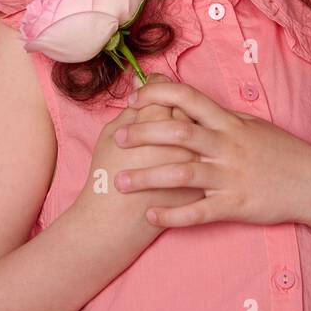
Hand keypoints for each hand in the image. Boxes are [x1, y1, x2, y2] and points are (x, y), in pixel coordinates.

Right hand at [72, 74, 203, 234]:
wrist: (114, 222)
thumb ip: (132, 110)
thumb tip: (145, 88)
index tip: (147, 98)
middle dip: (172, 110)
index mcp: (157, 120)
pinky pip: (204, 161)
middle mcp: (181, 137)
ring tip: (166, 144)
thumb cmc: (106, 175)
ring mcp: (195, 161)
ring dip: (185, 135)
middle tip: (157, 120)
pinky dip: (192, 157)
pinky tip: (175, 162)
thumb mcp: (110, 135)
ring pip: (200, 134)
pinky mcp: (202, 183)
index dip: (156, 89)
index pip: (167, 89)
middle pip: (187, 109)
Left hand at [115, 79, 310, 228]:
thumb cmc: (281, 152)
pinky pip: (199, 212)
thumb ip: (220, 116)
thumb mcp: (252, 125)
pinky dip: (172, 215)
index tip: (135, 97)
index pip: (188, 98)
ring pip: (181, 172)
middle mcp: (227, 145)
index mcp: (229, 122)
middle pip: (177, 132)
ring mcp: (230, 176)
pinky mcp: (236, 205)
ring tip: (119, 182)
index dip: (158, 94)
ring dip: (147, 176)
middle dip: (143, 133)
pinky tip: (150, 216)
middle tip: (116, 138)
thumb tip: (188, 101)